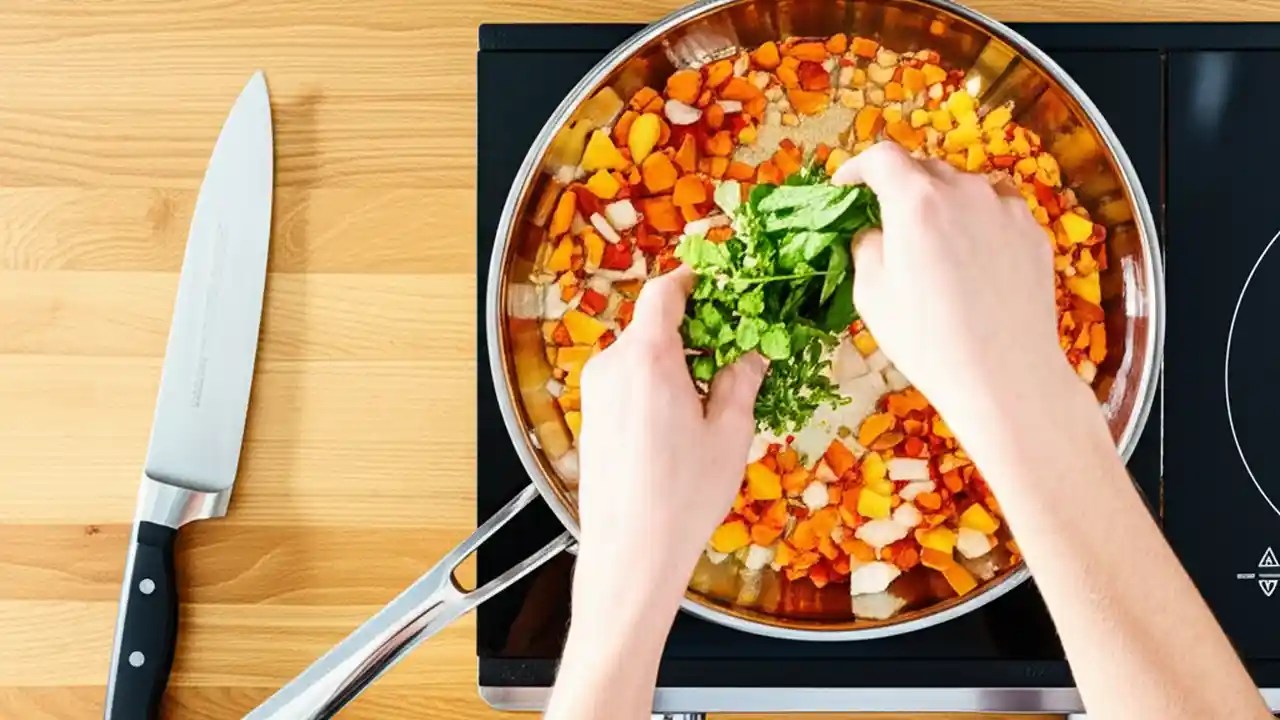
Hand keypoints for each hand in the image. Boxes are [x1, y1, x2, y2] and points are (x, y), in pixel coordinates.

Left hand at [574, 266, 766, 618]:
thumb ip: (739, 381)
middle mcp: (612, 366)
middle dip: (692, 329)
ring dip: (673, 361)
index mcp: (647, 357)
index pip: (663, 292)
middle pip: (652, 325)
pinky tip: (681, 419)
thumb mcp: (729, 433)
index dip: (692, 280)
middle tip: (732, 346)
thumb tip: (752, 352)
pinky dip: (653, 385)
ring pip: (638, 356)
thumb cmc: (683, 495)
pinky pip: (625, 383)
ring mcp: (596, 393)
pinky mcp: (591, 418)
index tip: (718, 283)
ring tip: (712, 392)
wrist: (630, 553)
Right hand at [832, 142, 1074, 423]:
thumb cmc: (927, 340)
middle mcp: (964, 191)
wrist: (1004, 376)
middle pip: (924, 168)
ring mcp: (1005, 208)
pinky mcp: (1033, 231)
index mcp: (916, 203)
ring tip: (935, 239)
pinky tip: (973, 254)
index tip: (846, 186)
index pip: (882, 158)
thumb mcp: (872, 295)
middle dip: (900, 185)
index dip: (858, 167)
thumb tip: (875, 233)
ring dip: (942, 201)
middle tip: (887, 219)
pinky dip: (977, 218)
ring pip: (964, 186)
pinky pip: (997, 209)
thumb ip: (867, 247)